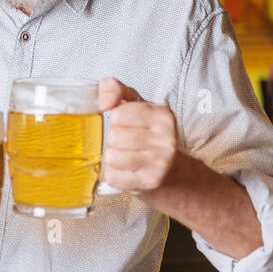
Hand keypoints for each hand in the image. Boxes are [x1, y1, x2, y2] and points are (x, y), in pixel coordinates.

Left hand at [98, 78, 179, 192]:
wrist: (168, 168)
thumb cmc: (145, 131)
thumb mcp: (133, 103)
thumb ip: (114, 89)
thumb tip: (104, 103)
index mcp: (163, 115)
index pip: (119, 113)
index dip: (115, 119)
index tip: (123, 123)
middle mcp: (167, 139)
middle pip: (115, 136)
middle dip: (112, 139)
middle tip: (122, 142)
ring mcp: (161, 163)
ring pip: (112, 157)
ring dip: (110, 157)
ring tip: (122, 155)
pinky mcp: (150, 182)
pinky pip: (114, 177)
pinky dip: (112, 174)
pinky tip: (123, 170)